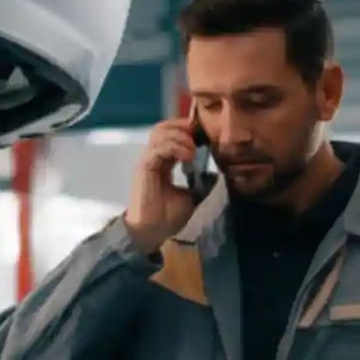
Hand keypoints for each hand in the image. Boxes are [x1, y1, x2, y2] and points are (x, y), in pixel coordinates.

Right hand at [124, 117, 198, 254]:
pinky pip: (158, 148)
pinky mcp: (144, 167)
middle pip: (163, 127)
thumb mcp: (192, 196)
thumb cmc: (168, 217)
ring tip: (193, 150)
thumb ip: (200, 182)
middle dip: (183, 127)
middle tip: (199, 138)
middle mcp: (153, 157)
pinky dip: (175, 147)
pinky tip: (187, 157)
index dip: (187, 130)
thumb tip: (215, 173)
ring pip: (160, 132)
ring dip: (180, 137)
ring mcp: (147, 160)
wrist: (152, 232)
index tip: (205, 136)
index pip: (171, 134)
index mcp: (163, 161)